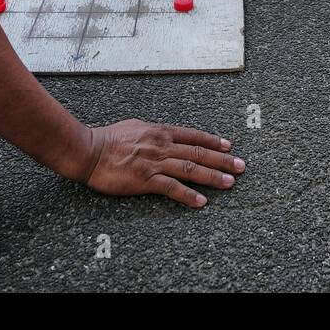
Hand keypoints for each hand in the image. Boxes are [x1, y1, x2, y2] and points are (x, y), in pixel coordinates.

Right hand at [84, 119, 244, 207]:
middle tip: (241, 166)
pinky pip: (171, 188)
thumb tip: (164, 134)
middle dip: (222, 160)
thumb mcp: (135, 127)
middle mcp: (161, 145)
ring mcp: (154, 162)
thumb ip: (153, 132)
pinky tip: (201, 202)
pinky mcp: (145, 179)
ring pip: (190, 169)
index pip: (193, 136)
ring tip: (230, 183)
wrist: (88, 150)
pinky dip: (188, 195)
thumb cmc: (108, 138)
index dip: (213, 141)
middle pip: (198, 153)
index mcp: (160, 131)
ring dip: (212, 177)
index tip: (229, 146)